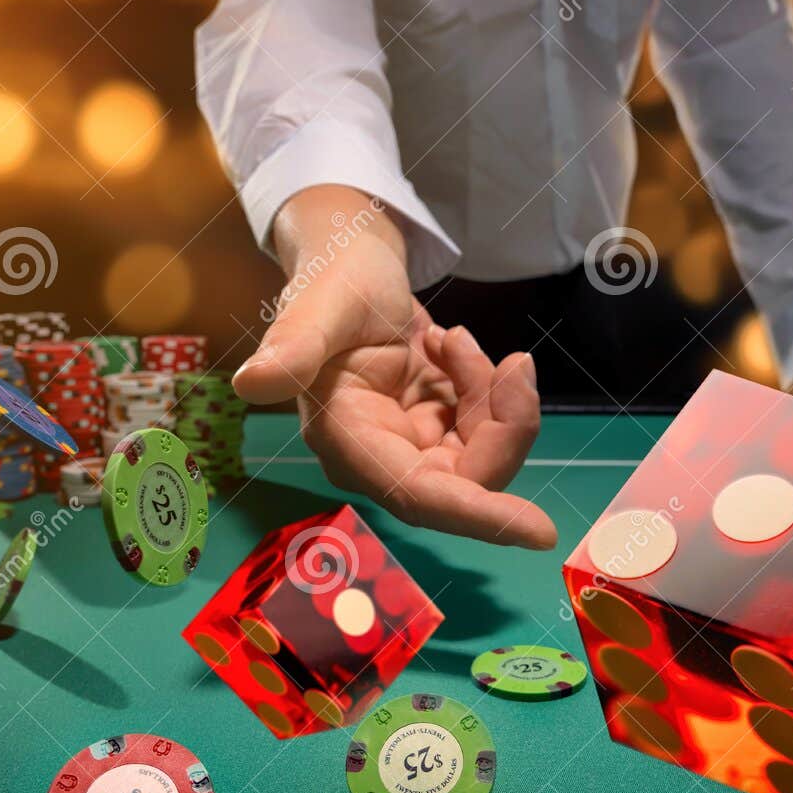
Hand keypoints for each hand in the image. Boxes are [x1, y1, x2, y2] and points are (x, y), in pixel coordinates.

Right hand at [233, 186, 556, 548]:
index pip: (418, 495)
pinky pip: (487, 423)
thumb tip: (251, 383)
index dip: (477, 516)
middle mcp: (379, 457)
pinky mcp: (436, 428)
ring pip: (485, 451)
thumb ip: (294, 345)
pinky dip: (486, 383)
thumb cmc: (332, 277)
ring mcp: (411, 445)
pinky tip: (446, 345)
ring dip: (492, 393)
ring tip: (451, 339)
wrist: (353, 260)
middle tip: (515, 364)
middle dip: (505, 426)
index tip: (541, 532)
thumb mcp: (317, 303)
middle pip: (467, 479)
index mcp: (346, 440)